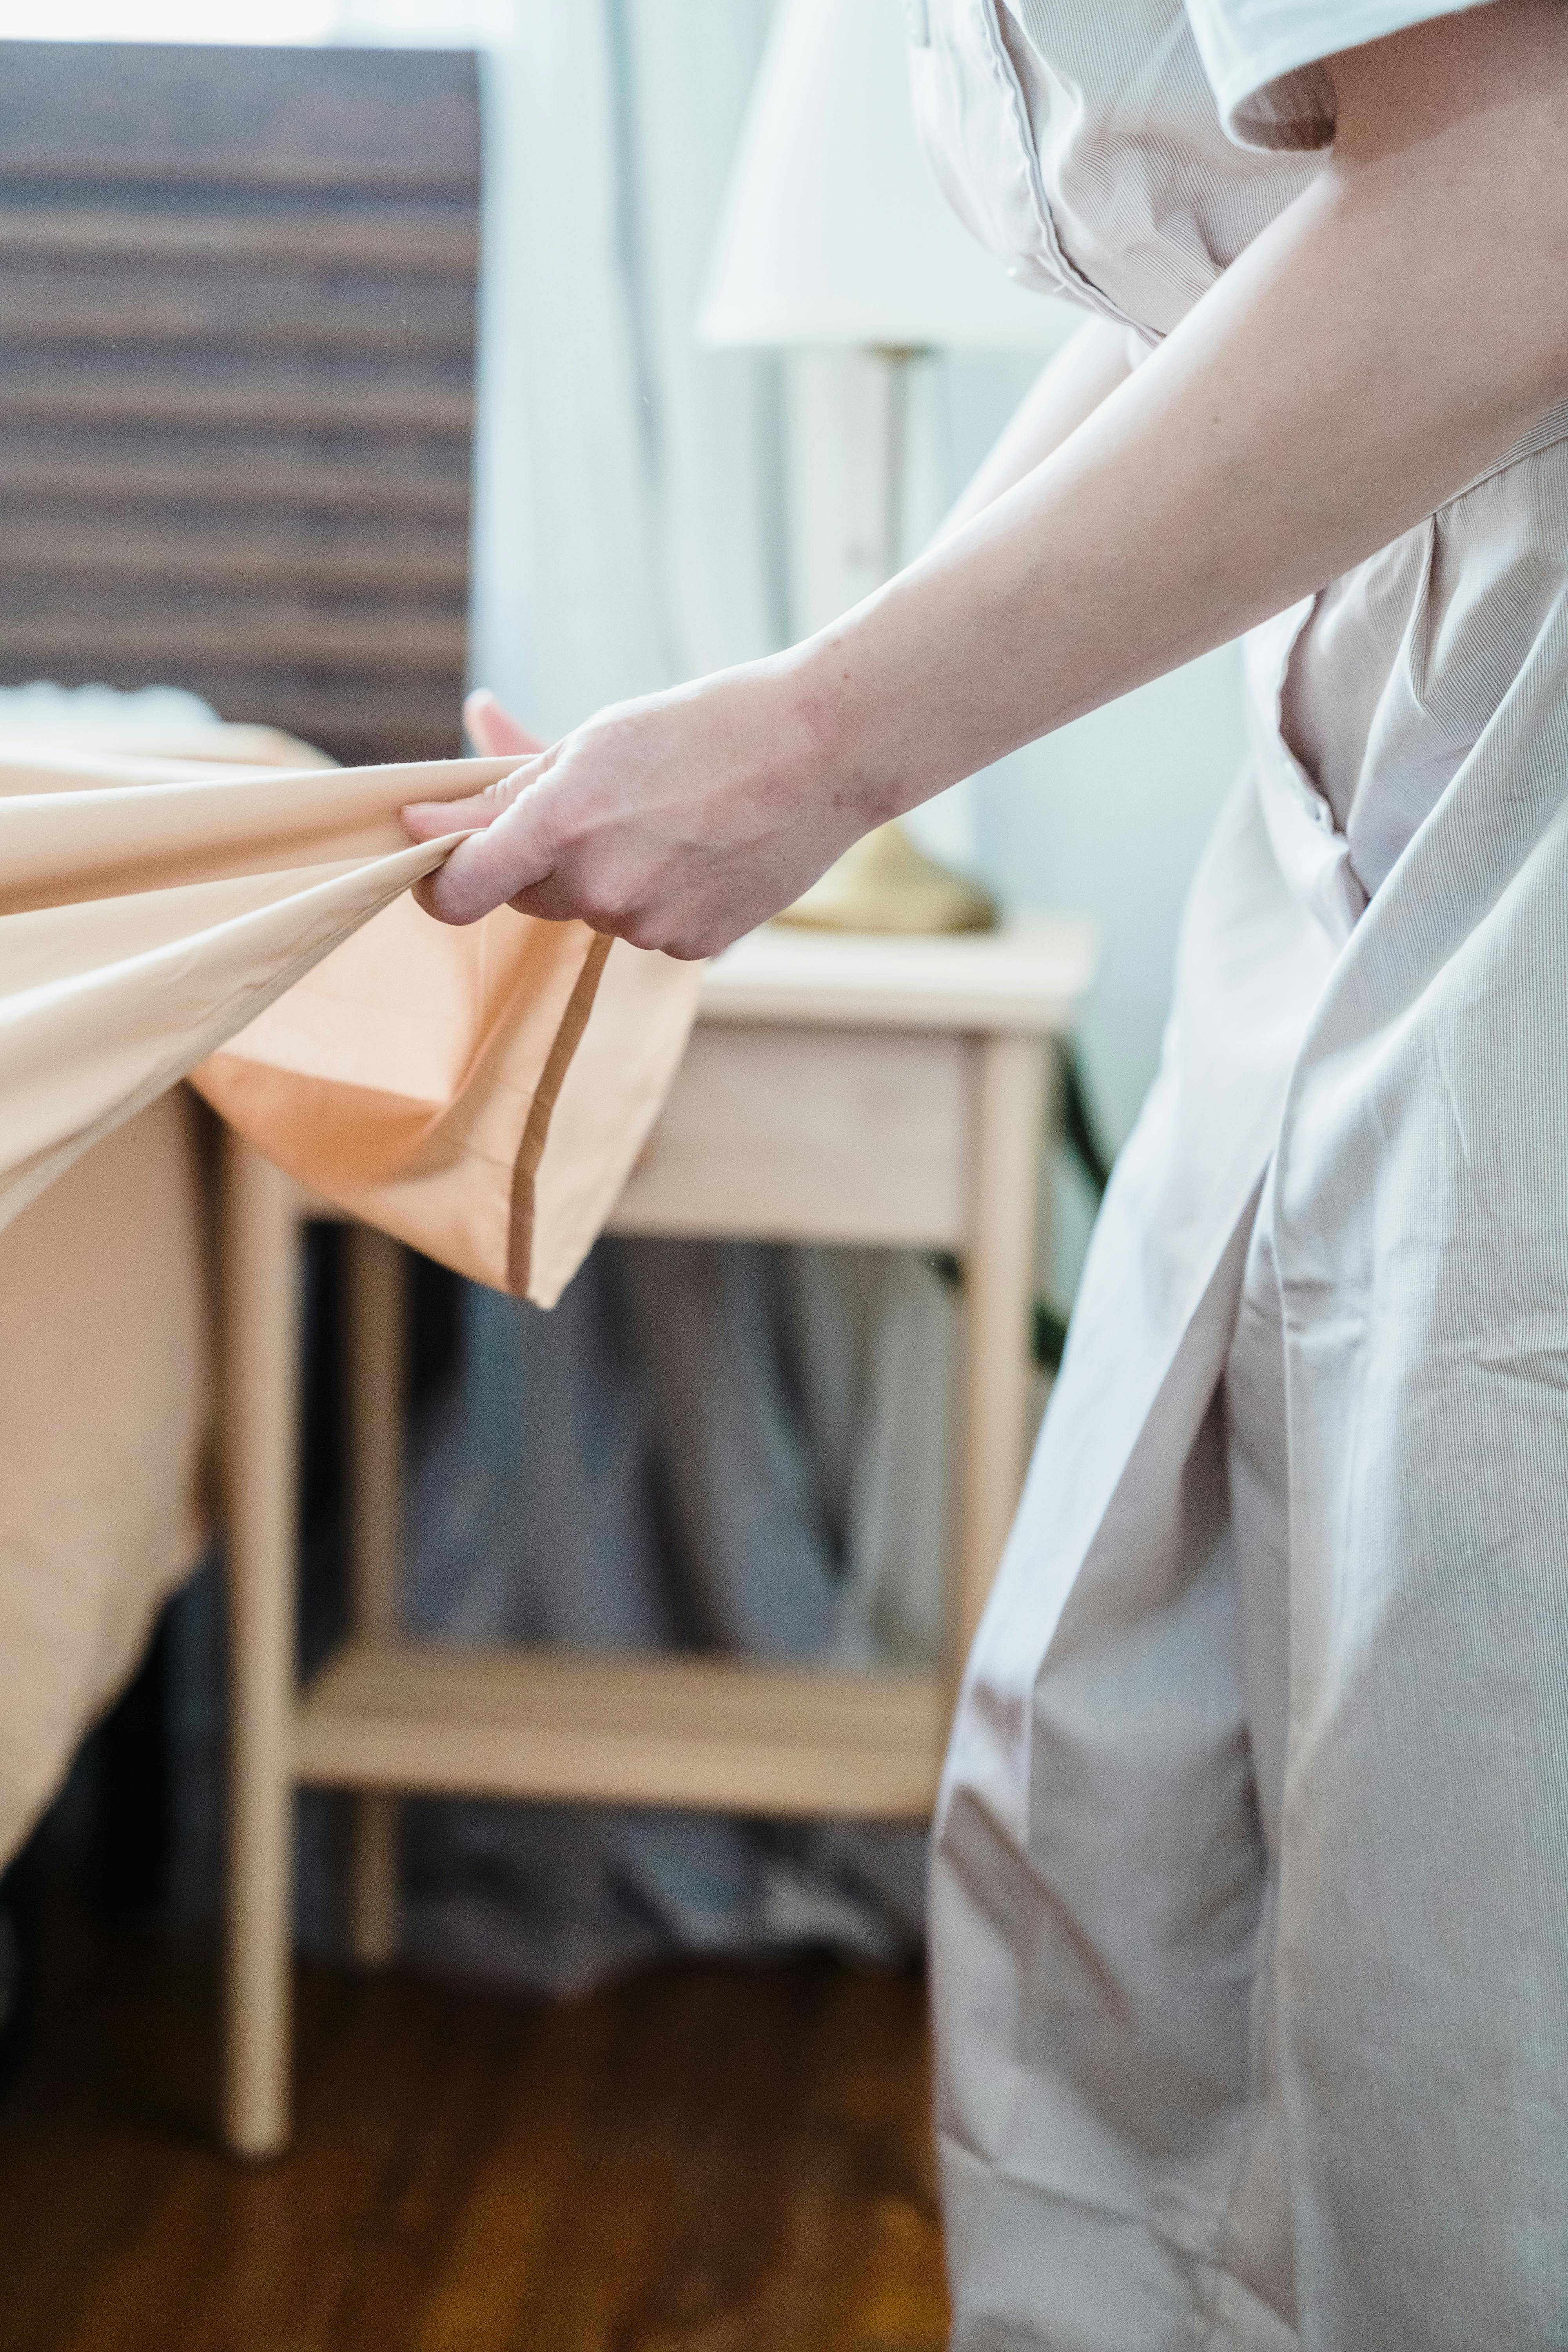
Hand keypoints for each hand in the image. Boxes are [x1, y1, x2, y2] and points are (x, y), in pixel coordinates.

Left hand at [403, 658, 877, 958]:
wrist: (823, 750)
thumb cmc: (703, 727)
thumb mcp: (593, 742)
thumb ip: (501, 792)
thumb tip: (417, 822)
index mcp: (562, 824)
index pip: (458, 891)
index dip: (439, 881)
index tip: (442, 862)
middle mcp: (599, 886)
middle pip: (528, 894)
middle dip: (546, 858)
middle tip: (606, 803)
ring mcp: (649, 924)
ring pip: (594, 911)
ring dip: (612, 875)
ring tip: (674, 819)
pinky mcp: (693, 947)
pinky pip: (647, 930)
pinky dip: (662, 898)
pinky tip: (706, 853)